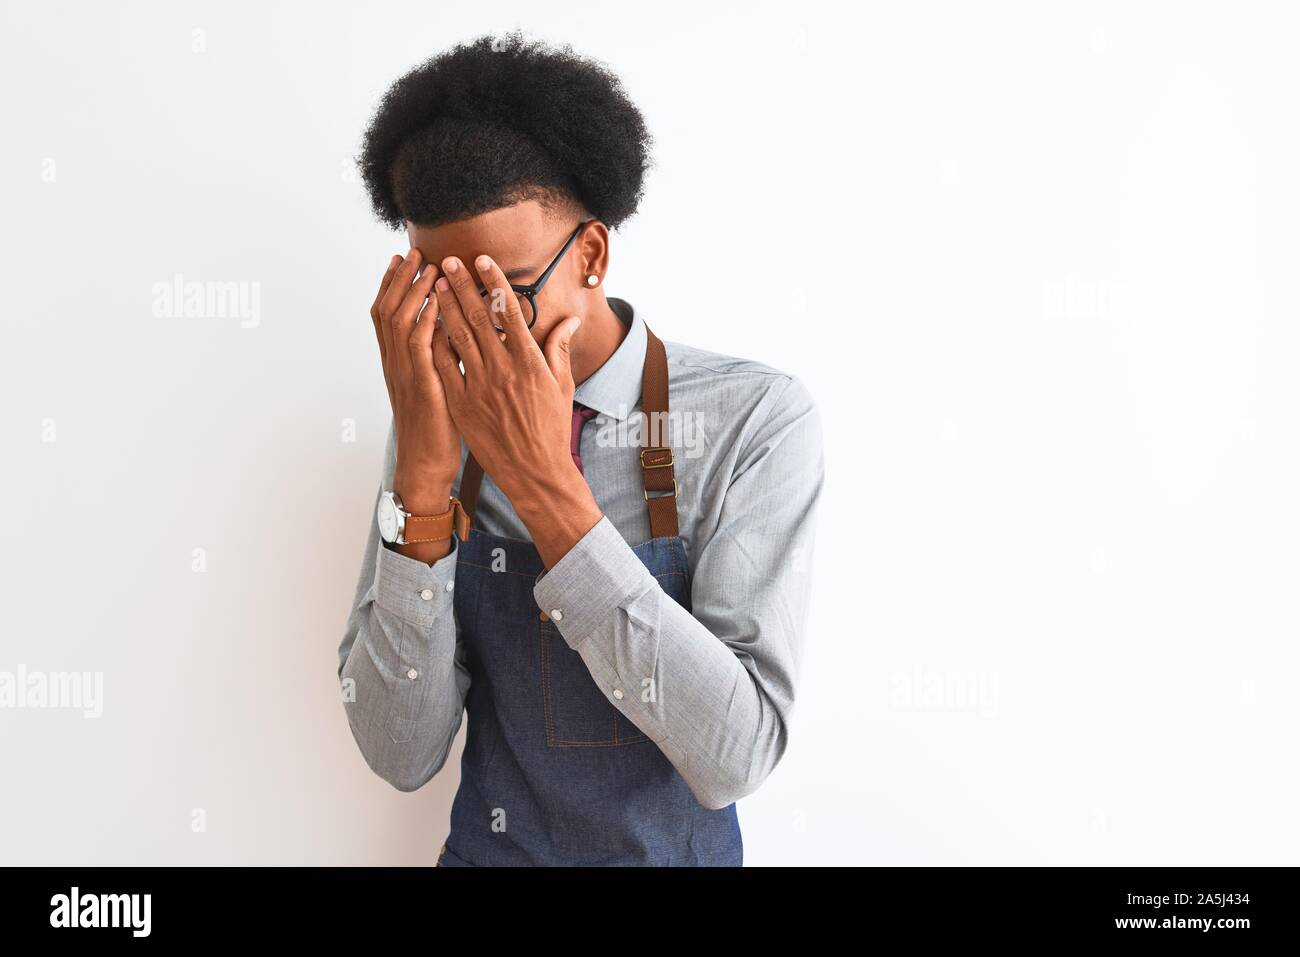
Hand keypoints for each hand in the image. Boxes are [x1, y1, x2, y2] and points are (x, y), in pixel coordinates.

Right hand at [370, 249, 461, 512]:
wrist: (426, 461)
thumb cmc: (436, 426)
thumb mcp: (435, 384)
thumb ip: (437, 355)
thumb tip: (450, 329)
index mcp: (397, 361)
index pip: (387, 314)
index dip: (391, 284)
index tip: (401, 258)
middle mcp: (395, 362)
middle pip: (388, 310)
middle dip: (400, 278)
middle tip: (413, 252)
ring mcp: (405, 373)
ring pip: (400, 322)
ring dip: (413, 292)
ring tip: (427, 267)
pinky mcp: (421, 385)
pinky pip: (419, 347)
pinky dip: (426, 321)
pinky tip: (437, 303)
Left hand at [430, 253, 602, 566]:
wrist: (534, 470)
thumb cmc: (550, 427)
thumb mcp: (561, 385)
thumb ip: (559, 348)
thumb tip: (570, 319)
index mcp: (529, 361)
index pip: (509, 311)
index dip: (494, 282)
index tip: (482, 261)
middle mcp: (503, 369)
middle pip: (479, 317)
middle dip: (461, 286)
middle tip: (447, 262)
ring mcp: (480, 387)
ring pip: (458, 338)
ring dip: (445, 308)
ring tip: (434, 285)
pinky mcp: (462, 404)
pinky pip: (445, 367)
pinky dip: (434, 343)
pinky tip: (426, 325)